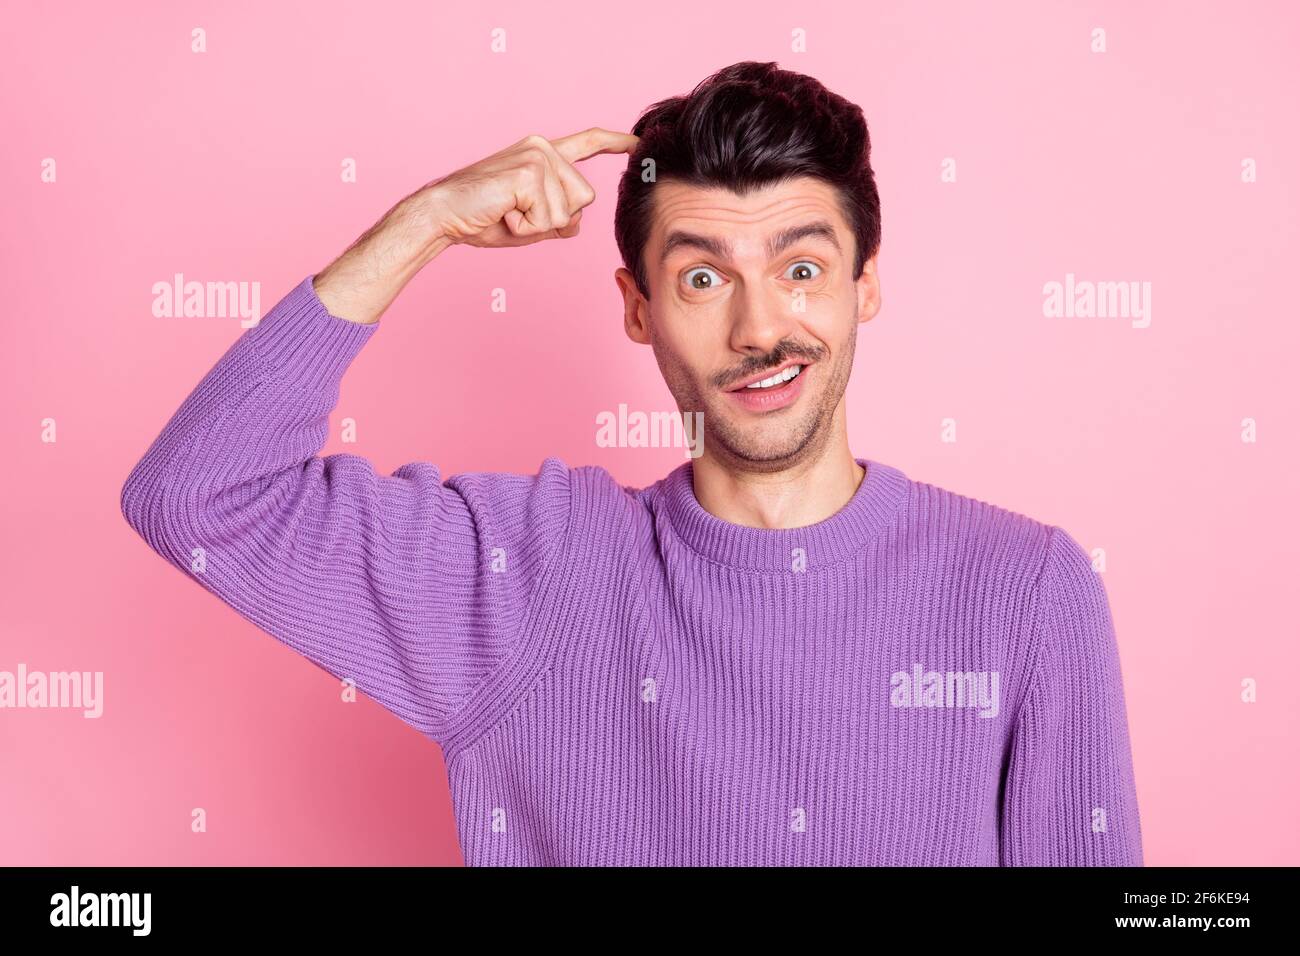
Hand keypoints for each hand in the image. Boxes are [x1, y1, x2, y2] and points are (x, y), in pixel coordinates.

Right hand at [424, 128, 637, 247]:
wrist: (444, 215)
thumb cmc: (484, 219)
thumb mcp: (531, 222)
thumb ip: (558, 219)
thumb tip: (574, 222)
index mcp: (543, 154)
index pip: (587, 143)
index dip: (615, 143)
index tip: (638, 143)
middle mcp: (543, 148)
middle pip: (585, 199)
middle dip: (555, 220)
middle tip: (516, 214)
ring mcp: (537, 157)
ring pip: (569, 212)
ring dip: (538, 226)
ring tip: (508, 213)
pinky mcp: (529, 172)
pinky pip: (548, 219)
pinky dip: (526, 228)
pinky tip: (503, 214)